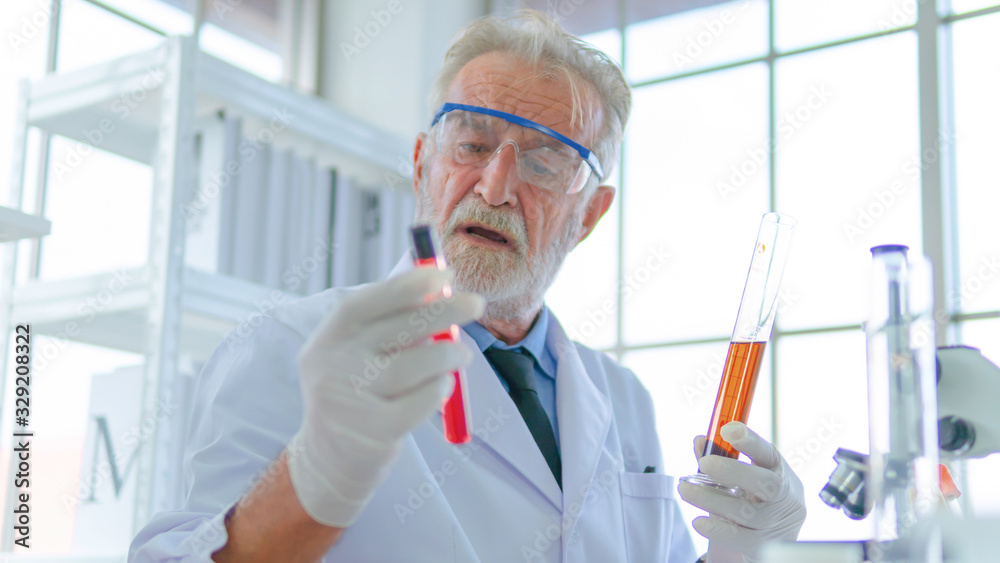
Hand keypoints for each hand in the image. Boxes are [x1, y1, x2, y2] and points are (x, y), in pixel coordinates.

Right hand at [287, 268, 483, 526]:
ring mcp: (353, 400)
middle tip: (476, 304)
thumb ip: (388, 325)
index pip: (365, 303)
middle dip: (445, 310)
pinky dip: (441, 387)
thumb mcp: (355, 355)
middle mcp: (334, 366)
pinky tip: (443, 387)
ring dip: (450, 353)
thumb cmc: (357, 394)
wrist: (329, 462)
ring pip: (419, 363)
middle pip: (400, 328)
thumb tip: (439, 289)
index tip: (443, 275)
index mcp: (328, 340)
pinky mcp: (376, 431)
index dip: (406, 285)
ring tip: (461, 356)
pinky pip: (424, 399)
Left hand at [678, 422, 805, 562]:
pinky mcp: (764, 546)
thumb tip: (700, 442)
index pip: (767, 453)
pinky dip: (718, 529)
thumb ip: (720, 457)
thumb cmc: (753, 497)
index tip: (727, 429)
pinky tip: (699, 522)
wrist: (770, 537)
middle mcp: (784, 496)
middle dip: (733, 471)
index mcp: (779, 471)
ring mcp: (776, 523)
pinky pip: (741, 539)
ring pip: (746, 512)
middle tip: (705, 463)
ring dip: (711, 499)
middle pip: (766, 484)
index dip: (749, 440)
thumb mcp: (742, 475)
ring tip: (685, 489)